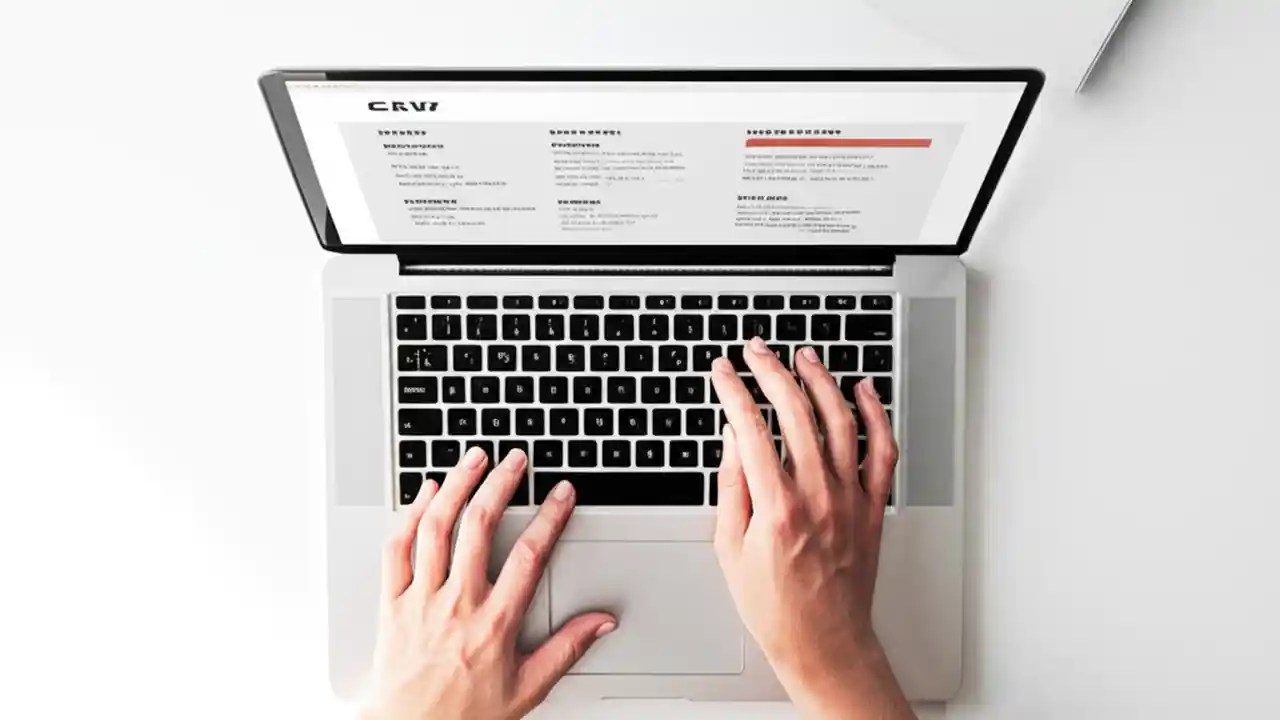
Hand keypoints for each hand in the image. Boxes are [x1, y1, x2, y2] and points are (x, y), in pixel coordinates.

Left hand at [363, 447, 615, 719]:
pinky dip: (411, 514)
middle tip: (516, 459)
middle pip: (481, 526)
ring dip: (457, 485)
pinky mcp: (393, 602)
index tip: (562, 493)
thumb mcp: (528, 688)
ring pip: (437, 526)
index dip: (550, 517)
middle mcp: (458, 604)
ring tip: (473, 458)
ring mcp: (422, 599)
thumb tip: (602, 623)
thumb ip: (567, 649)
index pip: (530, 555)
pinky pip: (398, 547)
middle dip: (501, 483)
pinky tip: (427, 493)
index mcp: (495, 623)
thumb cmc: (464, 716)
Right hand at [711, 338, 911, 719]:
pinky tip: (861, 390)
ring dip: (820, 381)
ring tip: (803, 357)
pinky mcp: (872, 507)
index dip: (734, 391)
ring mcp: (850, 499)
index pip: (751, 429)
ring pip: (840, 422)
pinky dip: (874, 414)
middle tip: (757, 352)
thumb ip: (731, 487)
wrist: (823, 642)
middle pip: (795, 413)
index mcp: (777, 508)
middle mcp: (818, 497)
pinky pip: (882, 450)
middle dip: (771, 371)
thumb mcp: (730, 548)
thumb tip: (733, 439)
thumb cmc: (774, 606)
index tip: (723, 372)